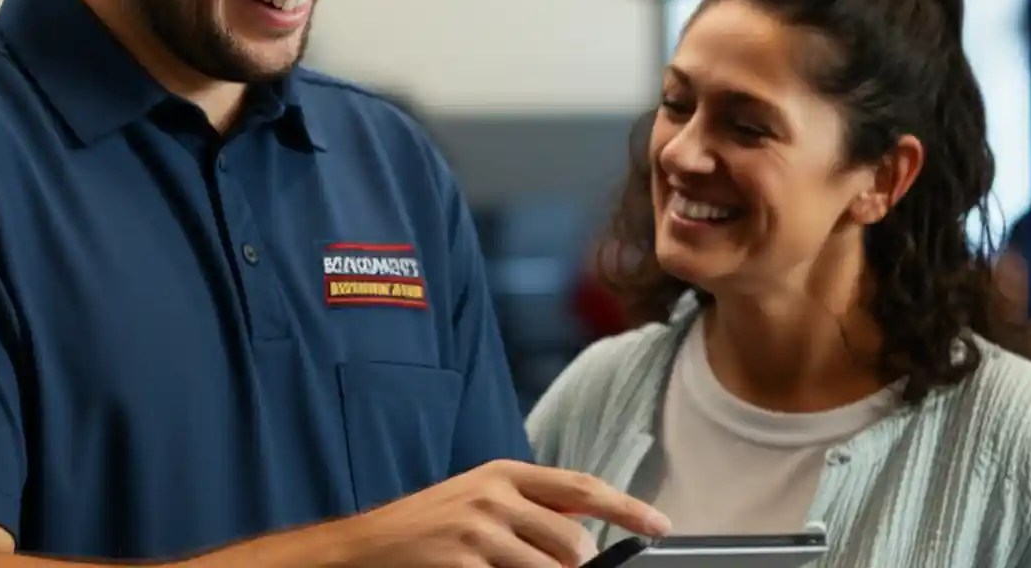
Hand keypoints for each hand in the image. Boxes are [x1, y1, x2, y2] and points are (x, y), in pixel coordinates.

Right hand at [337, 459, 669, 567]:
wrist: (369, 545)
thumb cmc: (430, 524)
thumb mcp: (481, 497)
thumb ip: (534, 503)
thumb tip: (594, 516)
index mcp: (503, 473)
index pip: (581, 487)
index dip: (628, 507)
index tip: (661, 525)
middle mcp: (494, 497)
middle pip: (574, 543)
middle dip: (578, 567)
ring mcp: (478, 533)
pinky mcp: (463, 565)